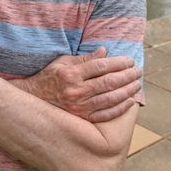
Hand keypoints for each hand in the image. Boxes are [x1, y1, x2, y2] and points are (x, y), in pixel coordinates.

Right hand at [18, 47, 141, 122]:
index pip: (101, 66)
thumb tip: (105, 52)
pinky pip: (105, 114)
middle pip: (109, 82)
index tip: (129, 60)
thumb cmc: (48, 77)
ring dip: (127, 91)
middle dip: (127, 76)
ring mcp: (79, 106)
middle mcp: (76, 91)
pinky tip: (129, 101)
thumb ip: (84, 58)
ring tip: (137, 84)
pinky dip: (120, 108)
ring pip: (110, 98)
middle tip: (138, 71)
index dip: (118, 63)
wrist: (32, 99)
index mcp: (71, 74)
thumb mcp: (62, 62)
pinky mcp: (82, 118)